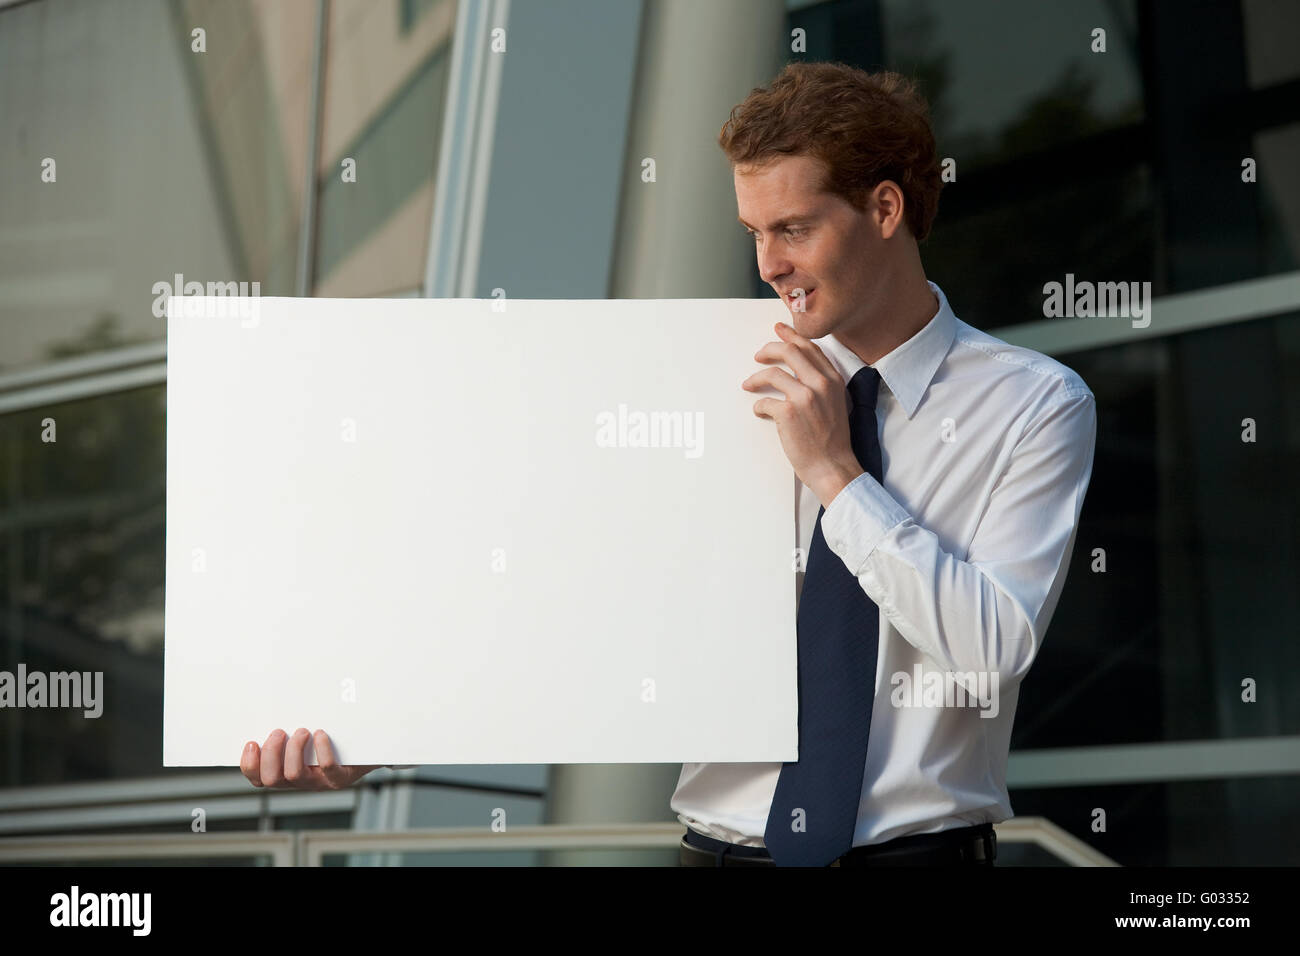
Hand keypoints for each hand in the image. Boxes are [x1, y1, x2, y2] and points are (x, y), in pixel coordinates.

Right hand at [240, 728, 380, 789]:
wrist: (367, 751)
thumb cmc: (332, 739)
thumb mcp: (306, 735)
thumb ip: (288, 729)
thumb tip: (271, 705)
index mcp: (286, 773)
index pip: (258, 779)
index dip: (250, 765)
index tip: (251, 742)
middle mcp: (300, 782)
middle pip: (271, 779)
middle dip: (270, 754)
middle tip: (279, 732)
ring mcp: (320, 783)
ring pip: (294, 775)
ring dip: (293, 750)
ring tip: (303, 730)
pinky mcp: (340, 778)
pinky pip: (327, 769)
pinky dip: (322, 750)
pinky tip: (321, 734)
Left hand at [742, 322, 863, 505]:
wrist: (833, 466)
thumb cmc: (832, 440)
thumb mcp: (836, 404)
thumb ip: (822, 385)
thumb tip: (801, 371)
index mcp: (833, 380)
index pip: (810, 347)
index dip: (792, 336)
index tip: (779, 329)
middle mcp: (821, 384)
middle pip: (790, 351)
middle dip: (769, 349)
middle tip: (758, 355)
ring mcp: (804, 397)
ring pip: (772, 373)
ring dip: (755, 379)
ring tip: (748, 385)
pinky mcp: (788, 413)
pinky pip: (764, 402)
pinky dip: (759, 407)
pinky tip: (760, 413)